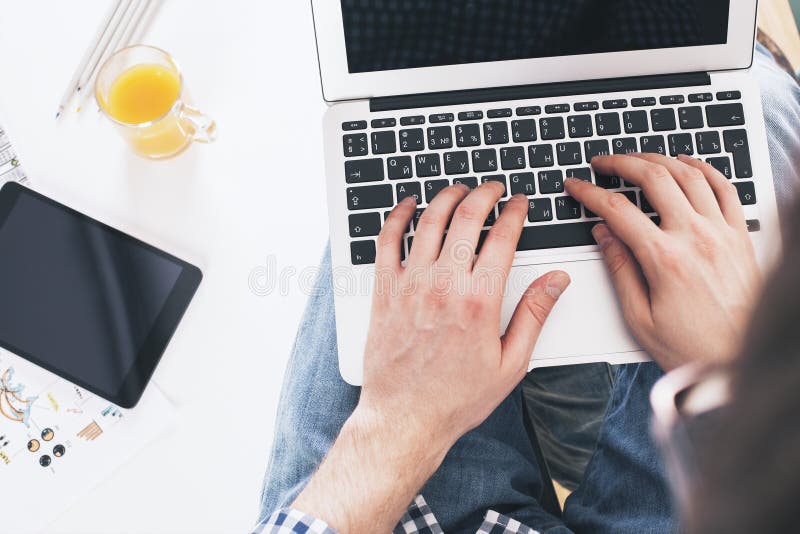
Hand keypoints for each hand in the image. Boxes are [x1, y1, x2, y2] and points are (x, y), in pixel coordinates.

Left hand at [292, 183, 569, 532]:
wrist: (405, 417)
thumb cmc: (456, 397)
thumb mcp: (510, 363)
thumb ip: (534, 315)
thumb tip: (556, 281)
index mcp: (480, 301)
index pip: (502, 237)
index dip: (514, 211)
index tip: (519, 202)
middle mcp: (444, 285)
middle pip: (466, 219)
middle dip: (484, 194)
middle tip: (492, 188)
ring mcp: (411, 284)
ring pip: (429, 222)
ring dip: (446, 197)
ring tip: (458, 190)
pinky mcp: (385, 291)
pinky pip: (387, 241)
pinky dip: (398, 216)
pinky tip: (407, 205)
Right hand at [566, 154, 761, 370]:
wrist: (740, 362)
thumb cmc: (692, 347)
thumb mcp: (640, 317)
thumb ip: (620, 270)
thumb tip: (604, 235)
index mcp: (665, 260)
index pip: (617, 210)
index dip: (590, 193)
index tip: (577, 186)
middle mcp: (696, 238)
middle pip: (654, 178)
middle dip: (621, 163)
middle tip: (603, 163)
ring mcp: (721, 233)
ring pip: (689, 174)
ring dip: (659, 158)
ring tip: (638, 157)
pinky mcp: (739, 236)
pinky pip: (725, 188)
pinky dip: (705, 168)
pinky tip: (688, 163)